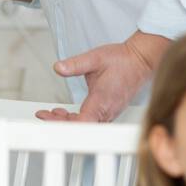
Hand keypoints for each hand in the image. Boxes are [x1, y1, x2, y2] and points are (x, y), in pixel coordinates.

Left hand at [36, 33, 166, 121]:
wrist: (141, 61)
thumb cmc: (122, 60)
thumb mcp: (95, 58)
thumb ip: (75, 64)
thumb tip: (58, 68)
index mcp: (101, 100)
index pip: (80, 123)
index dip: (61, 123)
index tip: (47, 116)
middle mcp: (106, 111)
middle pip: (80, 127)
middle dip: (59, 123)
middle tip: (44, 114)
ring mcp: (109, 113)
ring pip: (85, 126)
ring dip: (67, 122)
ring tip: (54, 112)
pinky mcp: (109, 111)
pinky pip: (91, 122)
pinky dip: (77, 119)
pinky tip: (67, 112)